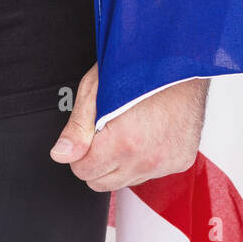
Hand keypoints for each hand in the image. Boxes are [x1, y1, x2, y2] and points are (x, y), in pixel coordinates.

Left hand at [49, 64, 208, 191]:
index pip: (84, 171)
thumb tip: (61, 154)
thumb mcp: (95, 90)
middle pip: (103, 182)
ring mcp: (167, 162)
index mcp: (123, 142)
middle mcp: (147, 158)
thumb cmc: (139, 67)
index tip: (88, 134)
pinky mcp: (181, 160)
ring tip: (129, 129)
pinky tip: (147, 132)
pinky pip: (152, 173)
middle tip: (106, 131)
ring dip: (122, 162)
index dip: (80, 151)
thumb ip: (76, 129)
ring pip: (127, 180)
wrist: (180, 59)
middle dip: (97, 160)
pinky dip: (145, 158)